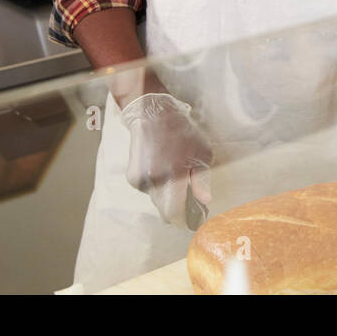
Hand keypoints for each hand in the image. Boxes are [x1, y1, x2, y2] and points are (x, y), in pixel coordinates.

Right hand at [119, 93, 212, 226]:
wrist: (153, 115)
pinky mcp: (132, 178)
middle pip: (165, 210)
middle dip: (177, 209)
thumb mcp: (202, 153)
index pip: (174, 213)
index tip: (194, 218)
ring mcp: (140, 180)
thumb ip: (202, 181)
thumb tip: (204, 202)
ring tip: (175, 175)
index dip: (185, 220)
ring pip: (156, 201)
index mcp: (172, 176)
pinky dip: (157, 186)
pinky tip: (161, 168)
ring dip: (167, 196)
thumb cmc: (183, 133)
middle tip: (190, 198)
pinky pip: (149, 191)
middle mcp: (153, 181)